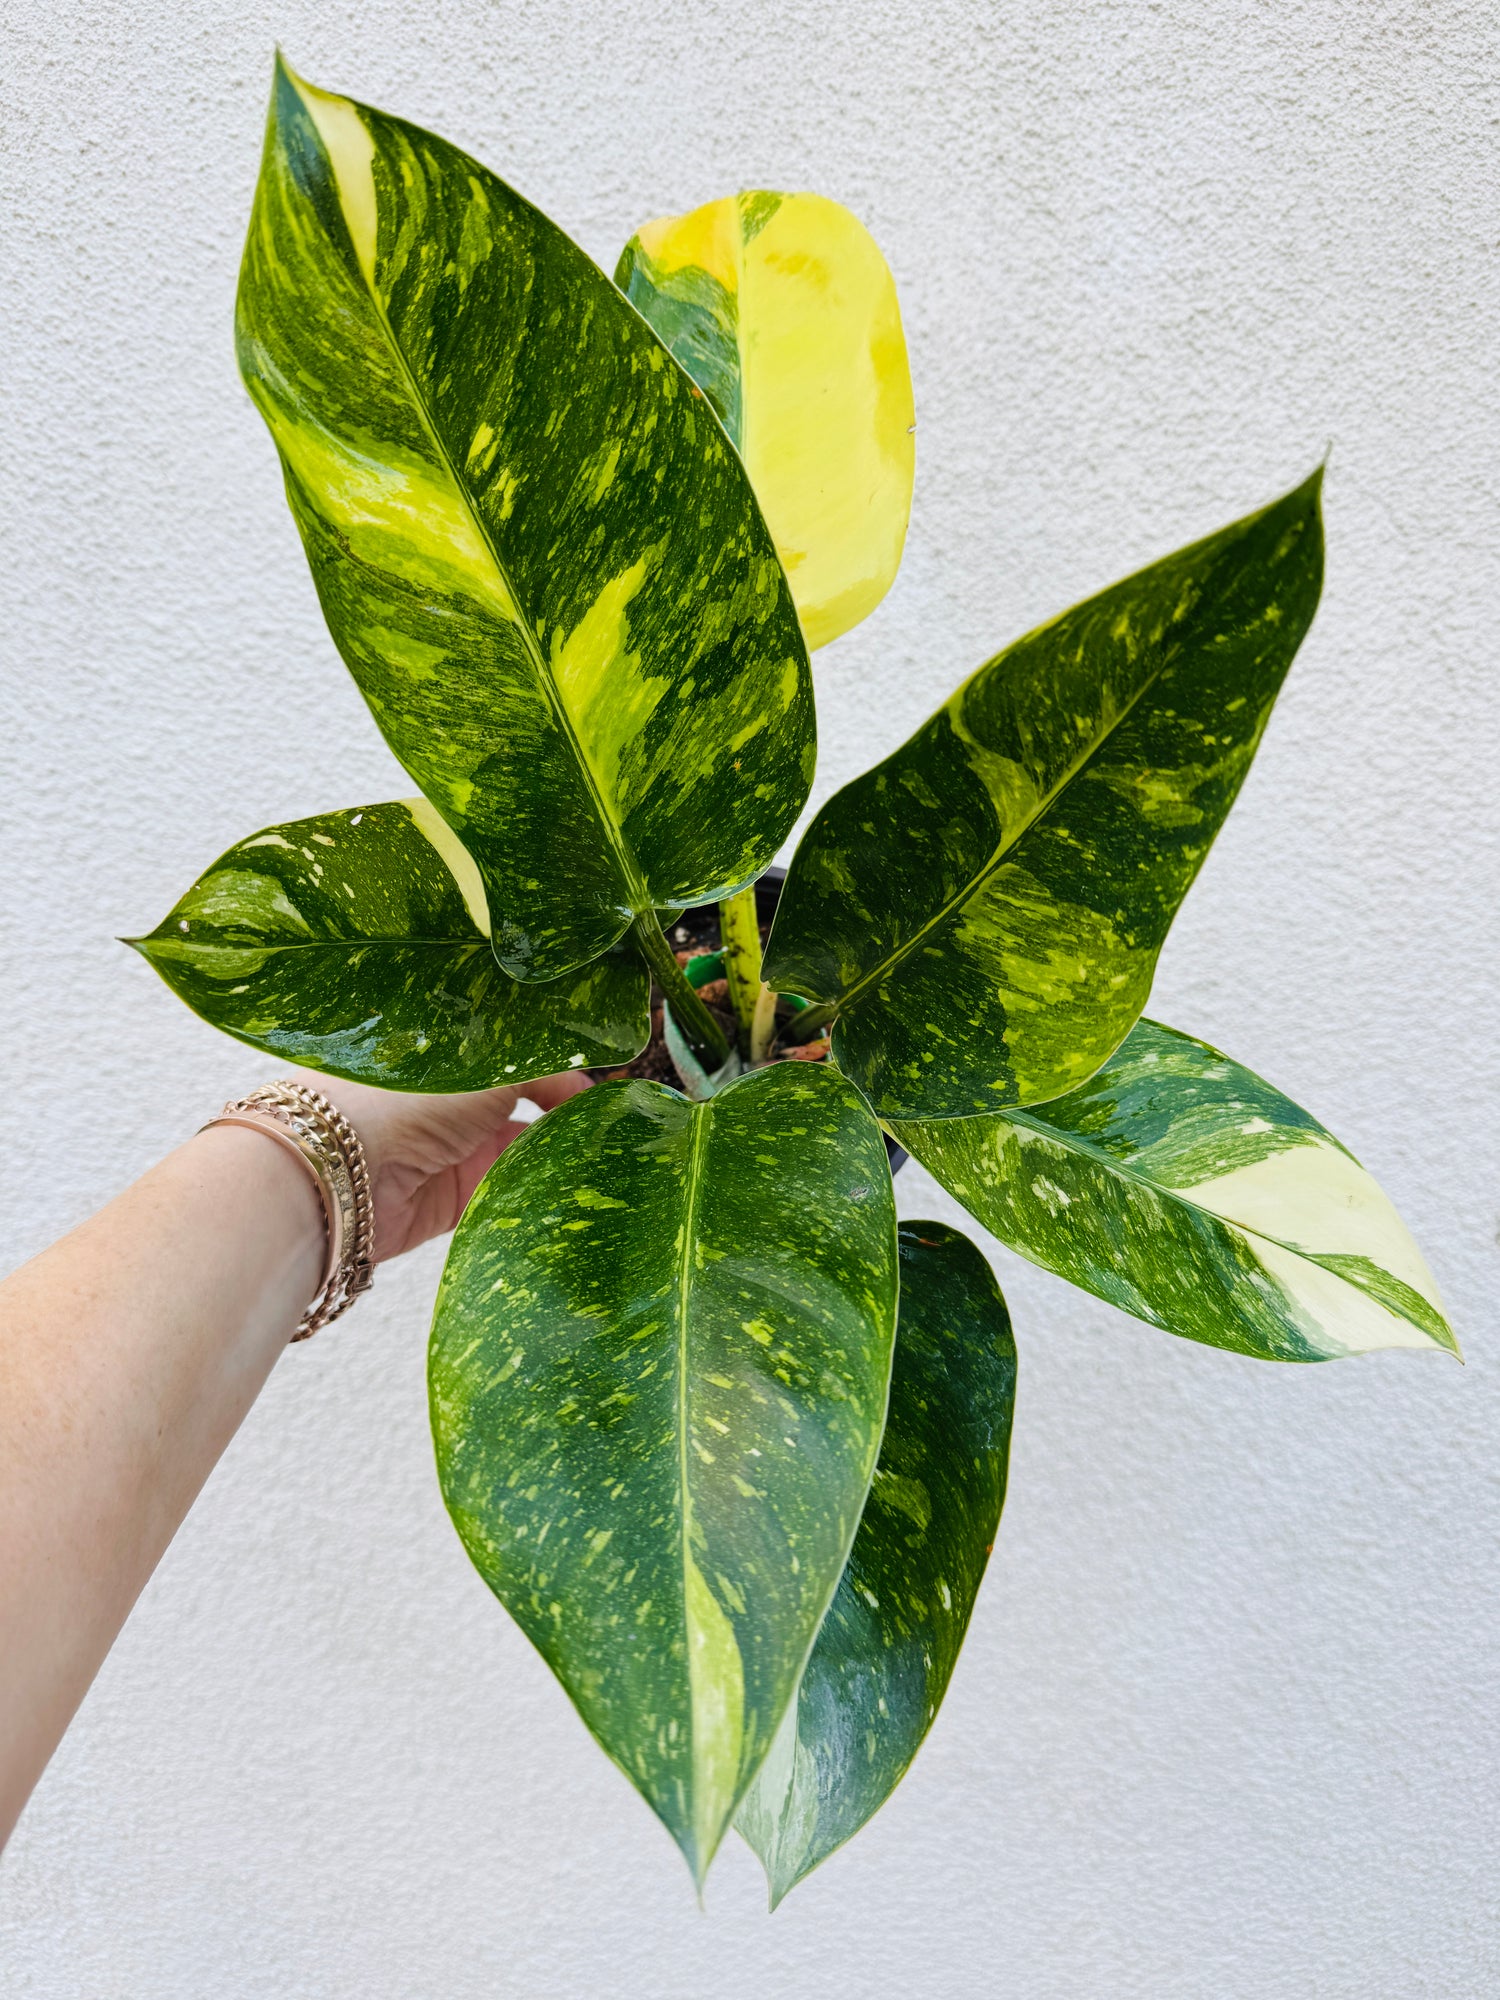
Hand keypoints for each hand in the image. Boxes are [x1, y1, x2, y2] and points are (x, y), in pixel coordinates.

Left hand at [298, 1070, 590, 1262]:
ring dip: (551, 1164)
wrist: (341, 1171)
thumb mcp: (491, 1067)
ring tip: (603, 1168)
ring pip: (516, 1160)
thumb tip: (588, 1085)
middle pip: (521, 1112)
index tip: (608, 1094)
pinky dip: (532, 1202)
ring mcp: (449, 1155)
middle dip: (563, 1123)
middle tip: (614, 1135)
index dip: (563, 1075)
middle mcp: (449, 1104)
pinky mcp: (446, 1205)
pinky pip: (501, 1203)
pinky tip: (569, 1199)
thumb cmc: (409, 1098)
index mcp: (452, 1057)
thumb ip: (544, 1071)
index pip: (520, 1062)